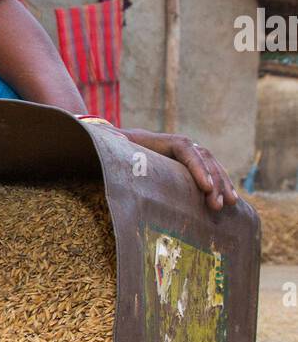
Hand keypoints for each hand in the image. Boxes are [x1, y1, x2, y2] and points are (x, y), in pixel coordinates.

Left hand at [119, 128, 238, 211]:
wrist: (129, 145)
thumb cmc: (122, 147)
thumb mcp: (118, 144)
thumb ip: (115, 141)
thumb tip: (109, 136)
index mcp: (166, 141)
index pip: (186, 149)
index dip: (198, 167)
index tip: (206, 187)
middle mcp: (183, 145)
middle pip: (203, 159)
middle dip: (214, 181)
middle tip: (217, 205)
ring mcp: (191, 154)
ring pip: (212, 166)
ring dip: (223, 184)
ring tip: (229, 203)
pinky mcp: (194, 166)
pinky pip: (212, 173)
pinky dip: (222, 184)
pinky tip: (231, 199)